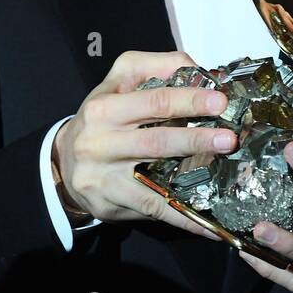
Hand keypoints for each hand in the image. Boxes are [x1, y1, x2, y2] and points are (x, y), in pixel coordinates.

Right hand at [52, 49, 234, 236]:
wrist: (64, 161)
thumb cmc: (104, 118)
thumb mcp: (121, 82)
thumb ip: (157, 68)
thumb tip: (201, 73)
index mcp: (105, 105)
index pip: (154, 100)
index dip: (189, 100)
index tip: (220, 101)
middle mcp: (99, 140)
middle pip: (155, 139)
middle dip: (195, 138)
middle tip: (228, 138)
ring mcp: (102, 174)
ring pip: (153, 176)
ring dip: (192, 176)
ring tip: (223, 171)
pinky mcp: (109, 200)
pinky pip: (152, 208)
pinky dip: (182, 217)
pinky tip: (208, 224)